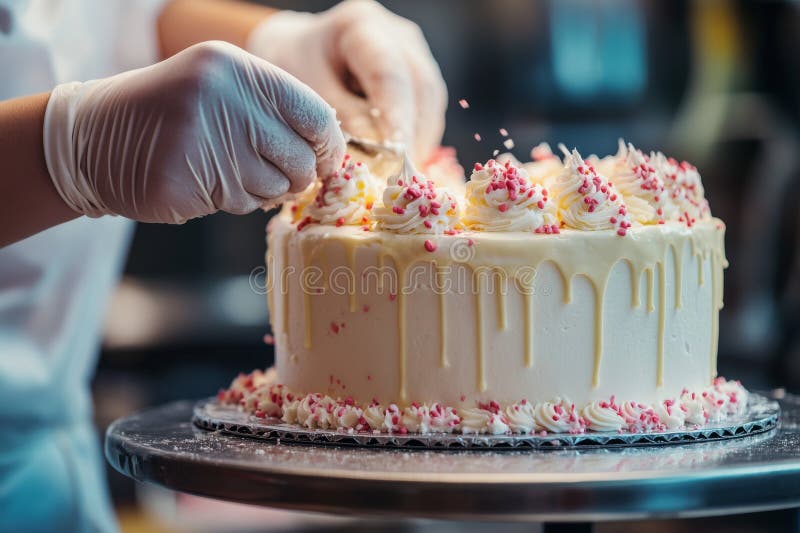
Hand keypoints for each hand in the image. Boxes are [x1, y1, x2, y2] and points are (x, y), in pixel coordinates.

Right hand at [44, 41, 344, 223]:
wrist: (94, 136)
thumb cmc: (172, 115)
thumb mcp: (224, 91)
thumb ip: (274, 112)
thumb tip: (330, 151)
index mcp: (238, 70)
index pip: (314, 116)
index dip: (328, 147)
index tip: (325, 162)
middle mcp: (222, 100)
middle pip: (299, 159)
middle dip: (297, 178)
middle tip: (280, 178)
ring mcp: (201, 141)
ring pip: (272, 188)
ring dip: (262, 191)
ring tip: (230, 174)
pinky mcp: (183, 181)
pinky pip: (238, 205)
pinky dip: (232, 202)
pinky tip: (206, 183)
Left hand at [248, 0, 446, 162]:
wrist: (290, 53)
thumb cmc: (292, 70)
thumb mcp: (305, 94)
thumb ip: (342, 121)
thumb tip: (379, 158)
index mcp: (362, 27)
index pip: (389, 75)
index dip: (398, 120)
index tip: (400, 158)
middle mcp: (397, 37)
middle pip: (422, 88)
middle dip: (415, 137)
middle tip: (405, 181)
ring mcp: (412, 55)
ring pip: (431, 102)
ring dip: (420, 142)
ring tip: (405, 179)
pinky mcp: (416, 78)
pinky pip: (426, 111)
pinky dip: (417, 139)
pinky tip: (403, 166)